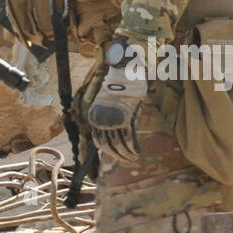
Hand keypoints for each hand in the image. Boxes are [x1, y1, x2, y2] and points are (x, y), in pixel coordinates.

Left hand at [88, 42, 147, 161]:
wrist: (123, 71)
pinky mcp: (126, 118)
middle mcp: (101, 120)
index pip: (98, 141)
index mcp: (94, 117)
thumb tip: (115, 132)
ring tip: (132, 158)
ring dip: (126, 154)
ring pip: (119, 144)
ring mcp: (113, 119)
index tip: (115, 156)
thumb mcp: (110, 103)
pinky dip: (133, 148)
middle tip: (126, 160)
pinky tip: (137, 153)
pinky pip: (128, 138)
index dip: (108, 151)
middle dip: (117, 155)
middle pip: (108, 145)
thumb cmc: (119, 86)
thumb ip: (110, 117)